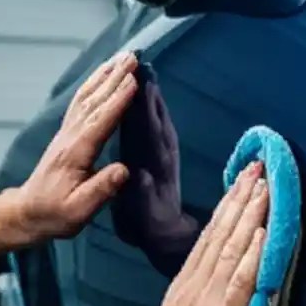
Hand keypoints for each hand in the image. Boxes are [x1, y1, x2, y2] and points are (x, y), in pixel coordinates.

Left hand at [10, 52, 138, 243]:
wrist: (28, 213)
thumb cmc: (56, 215)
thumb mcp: (79, 210)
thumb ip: (101, 189)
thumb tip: (125, 170)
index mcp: (76, 154)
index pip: (100, 122)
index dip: (117, 101)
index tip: (134, 80)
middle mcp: (70, 137)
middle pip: (95, 102)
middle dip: (115, 78)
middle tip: (134, 57)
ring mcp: (67, 133)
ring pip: (87, 97)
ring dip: (105, 76)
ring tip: (122, 58)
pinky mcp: (67, 134)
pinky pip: (82, 102)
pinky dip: (94, 85)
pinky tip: (103, 75)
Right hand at [113, 72, 199, 275]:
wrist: (167, 237)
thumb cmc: (149, 228)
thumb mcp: (144, 217)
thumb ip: (143, 196)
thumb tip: (141, 176)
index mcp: (156, 170)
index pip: (148, 135)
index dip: (143, 111)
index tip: (139, 88)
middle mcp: (164, 159)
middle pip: (156, 121)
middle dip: (150, 96)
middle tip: (142, 68)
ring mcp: (166, 157)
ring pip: (160, 121)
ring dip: (154, 99)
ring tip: (148, 74)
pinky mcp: (165, 157)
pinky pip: (160, 128)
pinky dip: (155, 110)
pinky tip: (152, 97)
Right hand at [130, 161, 268, 305]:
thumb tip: (212, 294)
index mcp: (185, 289)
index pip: (208, 239)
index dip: (227, 210)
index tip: (240, 184)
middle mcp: (195, 286)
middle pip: (221, 232)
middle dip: (241, 198)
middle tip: (257, 167)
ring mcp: (209, 300)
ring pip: (233, 246)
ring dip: (251, 212)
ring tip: (264, 183)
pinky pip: (242, 277)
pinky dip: (253, 250)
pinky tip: (264, 228)